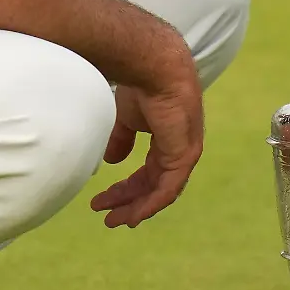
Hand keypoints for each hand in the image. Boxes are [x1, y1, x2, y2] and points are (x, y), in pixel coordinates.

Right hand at [90, 74, 204, 228]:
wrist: (153, 69)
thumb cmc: (141, 87)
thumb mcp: (127, 119)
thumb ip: (122, 140)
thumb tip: (112, 161)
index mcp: (168, 140)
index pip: (149, 172)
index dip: (128, 188)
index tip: (105, 200)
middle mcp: (179, 150)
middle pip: (153, 185)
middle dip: (128, 201)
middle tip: (106, 215)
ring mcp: (184, 155)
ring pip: (160, 193)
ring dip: (136, 208)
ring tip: (113, 219)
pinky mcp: (184, 157)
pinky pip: (168, 191)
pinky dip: (150, 205)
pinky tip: (132, 215)